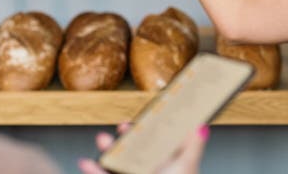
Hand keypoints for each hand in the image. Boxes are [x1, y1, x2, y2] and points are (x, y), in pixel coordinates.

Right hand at [77, 122, 208, 173]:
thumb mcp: (186, 167)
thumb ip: (193, 147)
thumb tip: (201, 126)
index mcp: (169, 166)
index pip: (158, 144)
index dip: (150, 130)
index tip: (141, 120)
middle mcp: (151, 173)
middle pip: (136, 152)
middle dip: (126, 138)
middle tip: (120, 127)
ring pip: (118, 166)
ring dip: (108, 152)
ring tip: (102, 140)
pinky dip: (95, 171)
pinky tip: (86, 164)